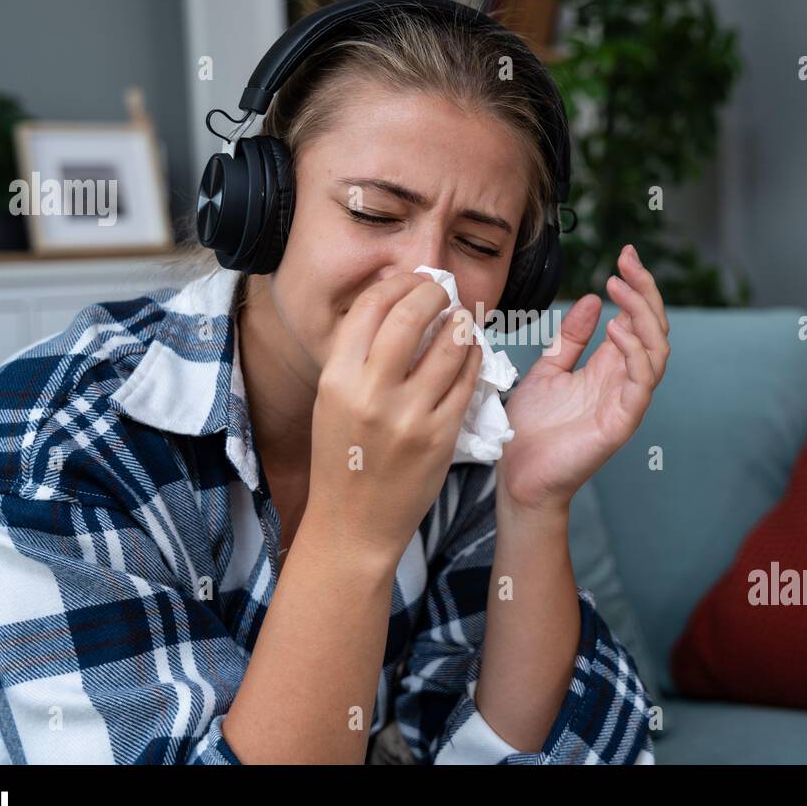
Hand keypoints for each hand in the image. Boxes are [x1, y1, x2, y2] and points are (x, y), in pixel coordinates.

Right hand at [306, 273, 480, 565]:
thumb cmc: (342, 459)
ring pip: (449, 345)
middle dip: (433, 293)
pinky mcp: (441, 437)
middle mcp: (372, 394)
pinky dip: (473, 358)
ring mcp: (410, 417)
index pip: (370, 308)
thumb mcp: (333, 402)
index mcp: (337, 380)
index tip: (411, 281)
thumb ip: (357, 356)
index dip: (396, 283)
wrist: (354, 525)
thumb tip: (391, 303)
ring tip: (460, 319)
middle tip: (442, 291)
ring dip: (460, 323)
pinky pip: (467, 382)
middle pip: (411, 316)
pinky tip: (470, 352)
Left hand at [497, 244, 670, 511]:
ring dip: (643, 315)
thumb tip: (591, 301)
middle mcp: (622, 381)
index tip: (624, 254)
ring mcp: (626, 401)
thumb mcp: (547, 370)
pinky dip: (636, 352)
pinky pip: (642, 382)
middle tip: (628, 263)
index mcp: (607, 367)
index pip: (636, 319)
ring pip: (656, 351)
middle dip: (645, 291)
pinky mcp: (622, 422)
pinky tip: (617, 329)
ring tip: (621, 289)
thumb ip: (571, 339)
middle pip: (653, 328)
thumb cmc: (531, 429)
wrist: (518, 476)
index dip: (636, 286)